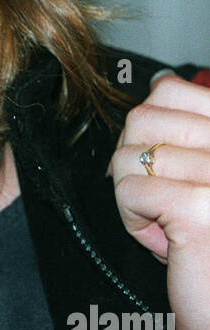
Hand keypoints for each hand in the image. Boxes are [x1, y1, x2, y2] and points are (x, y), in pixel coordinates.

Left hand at [106, 71, 209, 329]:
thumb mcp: (204, 176)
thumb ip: (189, 133)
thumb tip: (157, 85)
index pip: (170, 89)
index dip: (151, 130)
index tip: (170, 170)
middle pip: (142, 118)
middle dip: (138, 166)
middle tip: (167, 205)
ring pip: (129, 155)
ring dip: (136, 197)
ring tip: (171, 226)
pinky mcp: (201, 207)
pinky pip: (127, 190)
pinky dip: (133, 220)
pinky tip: (167, 244)